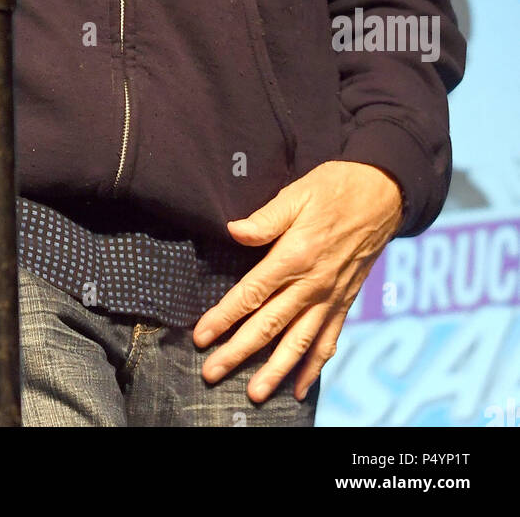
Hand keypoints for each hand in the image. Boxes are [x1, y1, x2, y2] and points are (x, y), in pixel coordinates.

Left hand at [192, 160, 403, 401]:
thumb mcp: (296, 193)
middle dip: (237, 352)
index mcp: (295, 255)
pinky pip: (328, 340)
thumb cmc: (334, 188)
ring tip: (254, 394)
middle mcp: (312, 284)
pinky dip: (314, 367)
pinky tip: (299, 388)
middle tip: (212, 373)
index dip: (223, 317)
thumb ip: (265, 218)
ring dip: (274, 370)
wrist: (382, 194)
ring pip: (298, 343)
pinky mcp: (344, 302)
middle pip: (268, 326)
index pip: (250, 294)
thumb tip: (233, 231)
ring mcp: (330, 297)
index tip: (200, 337)